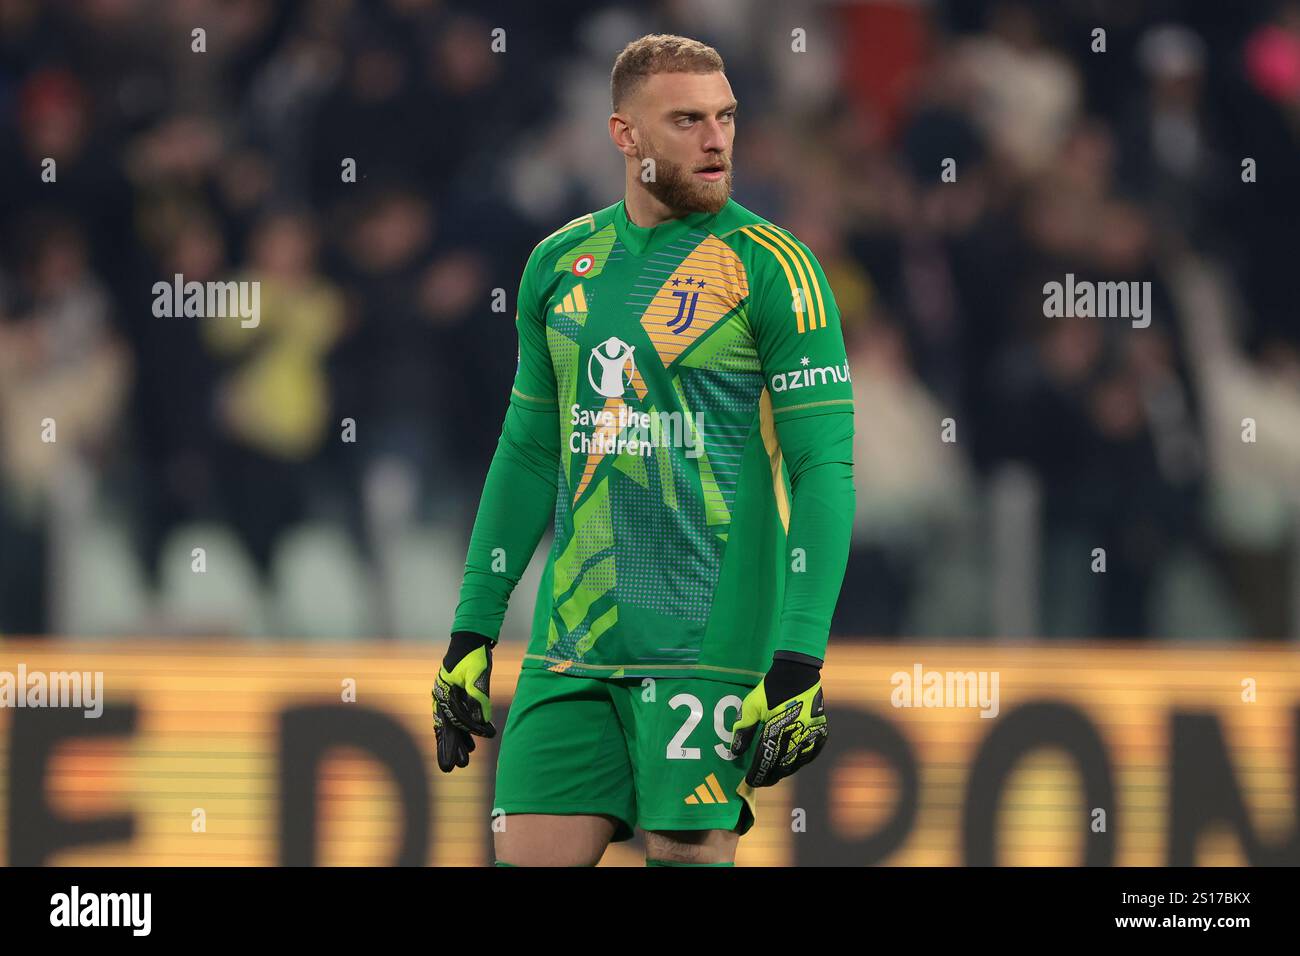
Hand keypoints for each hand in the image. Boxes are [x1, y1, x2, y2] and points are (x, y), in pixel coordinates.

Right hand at [432, 631, 496, 772]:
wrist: (470, 640)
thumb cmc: (472, 655)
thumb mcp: (476, 675)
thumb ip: (479, 697)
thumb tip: (484, 720)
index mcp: (443, 694)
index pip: (452, 721)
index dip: (462, 738)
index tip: (468, 753)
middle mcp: (442, 698)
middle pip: (446, 728)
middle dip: (450, 749)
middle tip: (450, 769)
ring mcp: (448, 697)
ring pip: (451, 725)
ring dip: (458, 743)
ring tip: (464, 761)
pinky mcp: (456, 696)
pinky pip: (458, 718)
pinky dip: (464, 731)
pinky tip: (471, 744)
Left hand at [728, 653, 826, 786]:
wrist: (797, 673)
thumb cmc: (771, 689)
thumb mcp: (752, 706)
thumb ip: (744, 730)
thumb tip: (735, 752)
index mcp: (777, 728)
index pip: (766, 759)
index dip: (758, 773)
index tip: (750, 781)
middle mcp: (796, 734)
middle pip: (783, 765)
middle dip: (771, 775)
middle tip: (761, 780)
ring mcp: (811, 733)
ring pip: (798, 762)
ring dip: (785, 771)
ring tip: (775, 775)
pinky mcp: (820, 730)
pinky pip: (812, 753)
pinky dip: (801, 761)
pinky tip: (794, 764)